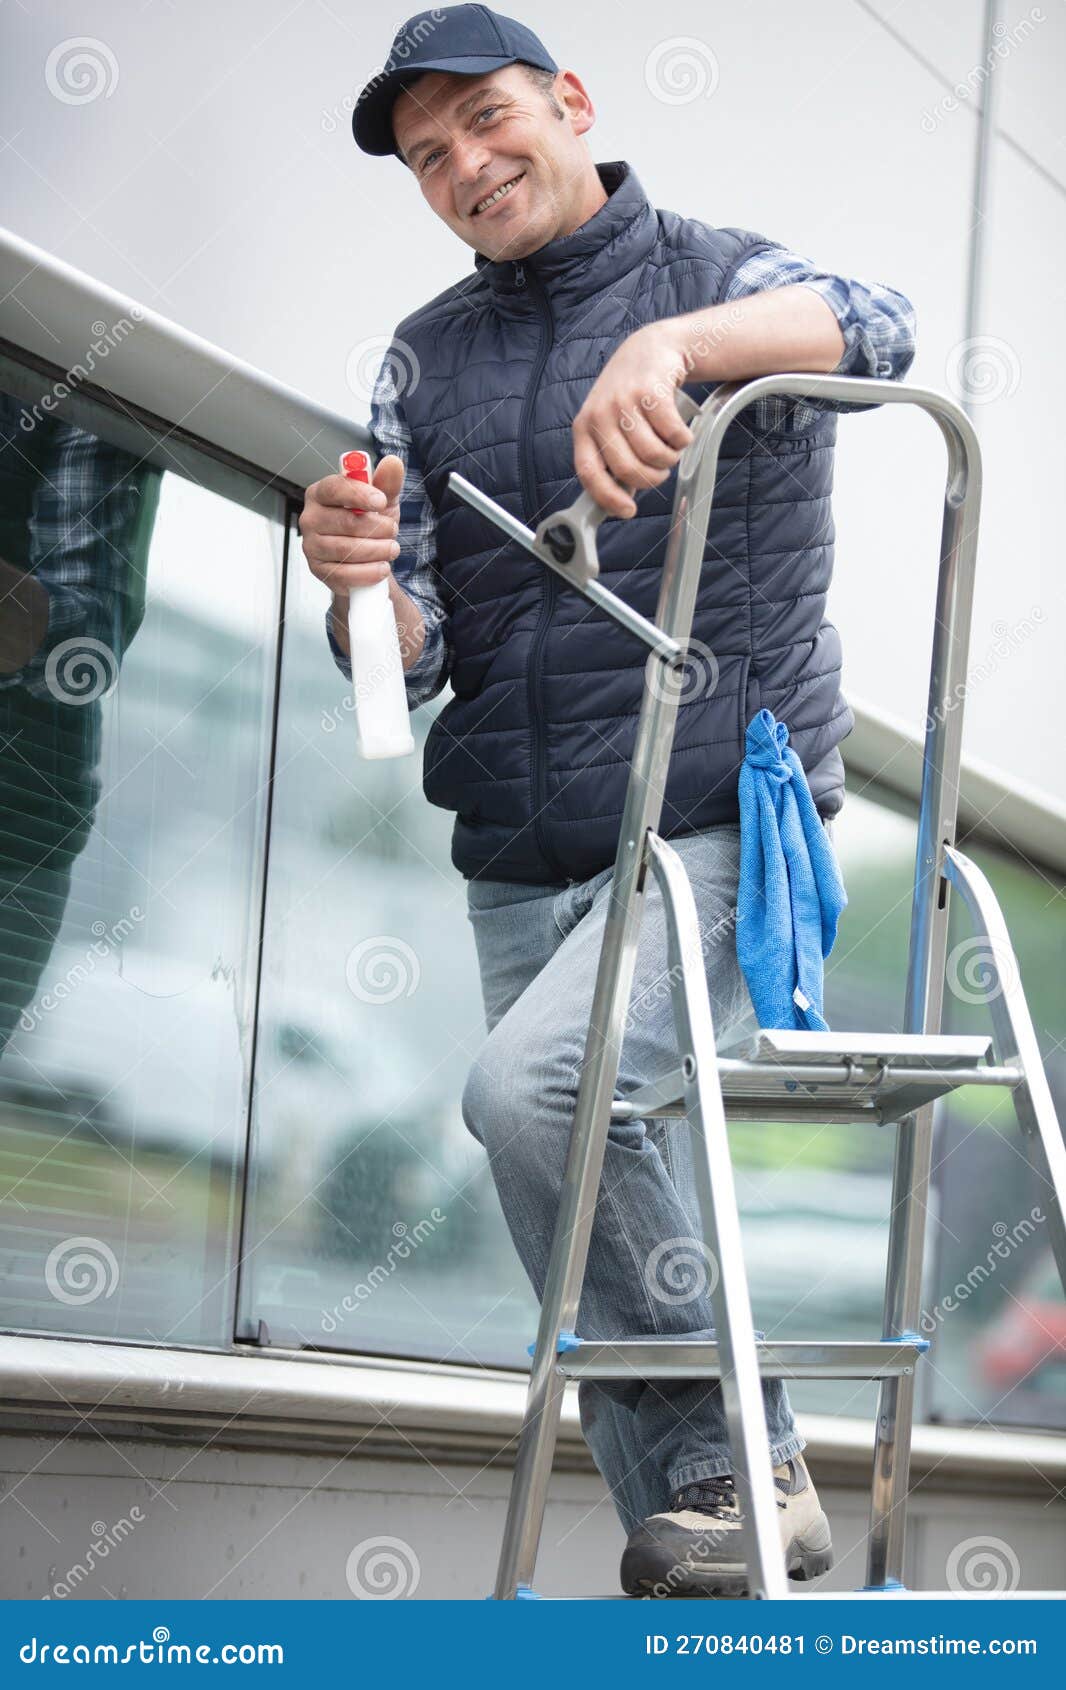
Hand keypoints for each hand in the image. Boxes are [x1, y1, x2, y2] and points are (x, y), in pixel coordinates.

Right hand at [300, 453, 403, 599]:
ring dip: (377, 550)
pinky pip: (345, 573)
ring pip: (346, 549)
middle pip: (344, 522)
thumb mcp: (382, 502)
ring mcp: (311, 546)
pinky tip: (381, 567)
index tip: (381, 501)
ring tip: (391, 548)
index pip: (334, 488)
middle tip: (393, 530)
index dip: (358, 494)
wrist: (367, 560)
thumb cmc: (370, 525)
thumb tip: (393, 462)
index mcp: (321, 493)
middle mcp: (310, 518)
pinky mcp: (318, 570)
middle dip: (377, 528)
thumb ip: (387, 482)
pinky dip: (368, 572)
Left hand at [571, 322, 693, 518]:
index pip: (589, 472)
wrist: (653, 349)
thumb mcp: (611, 423)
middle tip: (660, 470)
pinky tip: (680, 430)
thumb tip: (619, 499)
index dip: (608, 497)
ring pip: (653, 454)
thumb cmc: (631, 395)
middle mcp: (600, 413)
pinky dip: (683, 439)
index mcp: (584, 426)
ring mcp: (625, 401)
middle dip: (651, 477)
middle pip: (628, 469)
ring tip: (669, 446)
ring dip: (669, 458)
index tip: (628, 511)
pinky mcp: (651, 391)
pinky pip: (674, 435)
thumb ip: (611, 455)